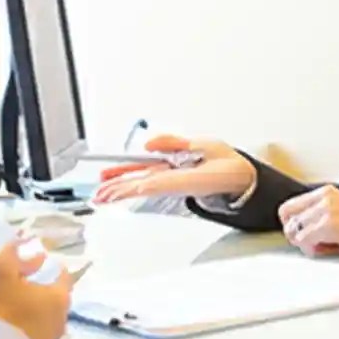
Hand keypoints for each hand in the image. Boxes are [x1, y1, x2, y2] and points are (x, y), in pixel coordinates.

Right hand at [0, 240, 73, 338]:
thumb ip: (14, 252)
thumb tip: (31, 242)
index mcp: (59, 296)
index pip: (60, 272)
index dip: (45, 262)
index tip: (28, 258)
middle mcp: (60, 320)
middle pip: (50, 296)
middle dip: (33, 287)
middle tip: (9, 280)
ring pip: (38, 318)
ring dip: (23, 309)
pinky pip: (25, 336)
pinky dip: (15, 328)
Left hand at [91, 135, 256, 202]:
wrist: (240, 180)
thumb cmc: (227, 163)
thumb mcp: (207, 144)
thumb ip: (176, 143)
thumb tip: (149, 144)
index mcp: (187, 177)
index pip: (159, 182)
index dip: (140, 185)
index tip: (124, 189)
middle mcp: (175, 183)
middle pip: (142, 186)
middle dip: (120, 191)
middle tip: (99, 195)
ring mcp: (171, 183)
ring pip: (141, 185)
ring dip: (119, 189)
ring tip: (100, 195)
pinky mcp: (170, 180)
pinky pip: (146, 182)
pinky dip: (129, 183)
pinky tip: (117, 185)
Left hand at [277, 185, 338, 256]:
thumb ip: (319, 217)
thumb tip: (299, 233)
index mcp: (325, 193)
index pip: (291, 205)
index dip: (292, 223)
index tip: (300, 233)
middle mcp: (323, 198)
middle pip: (287, 215)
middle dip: (293, 232)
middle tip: (308, 242)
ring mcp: (324, 210)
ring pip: (294, 229)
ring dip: (303, 242)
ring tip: (321, 247)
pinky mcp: (327, 225)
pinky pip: (304, 240)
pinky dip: (311, 249)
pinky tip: (327, 249)